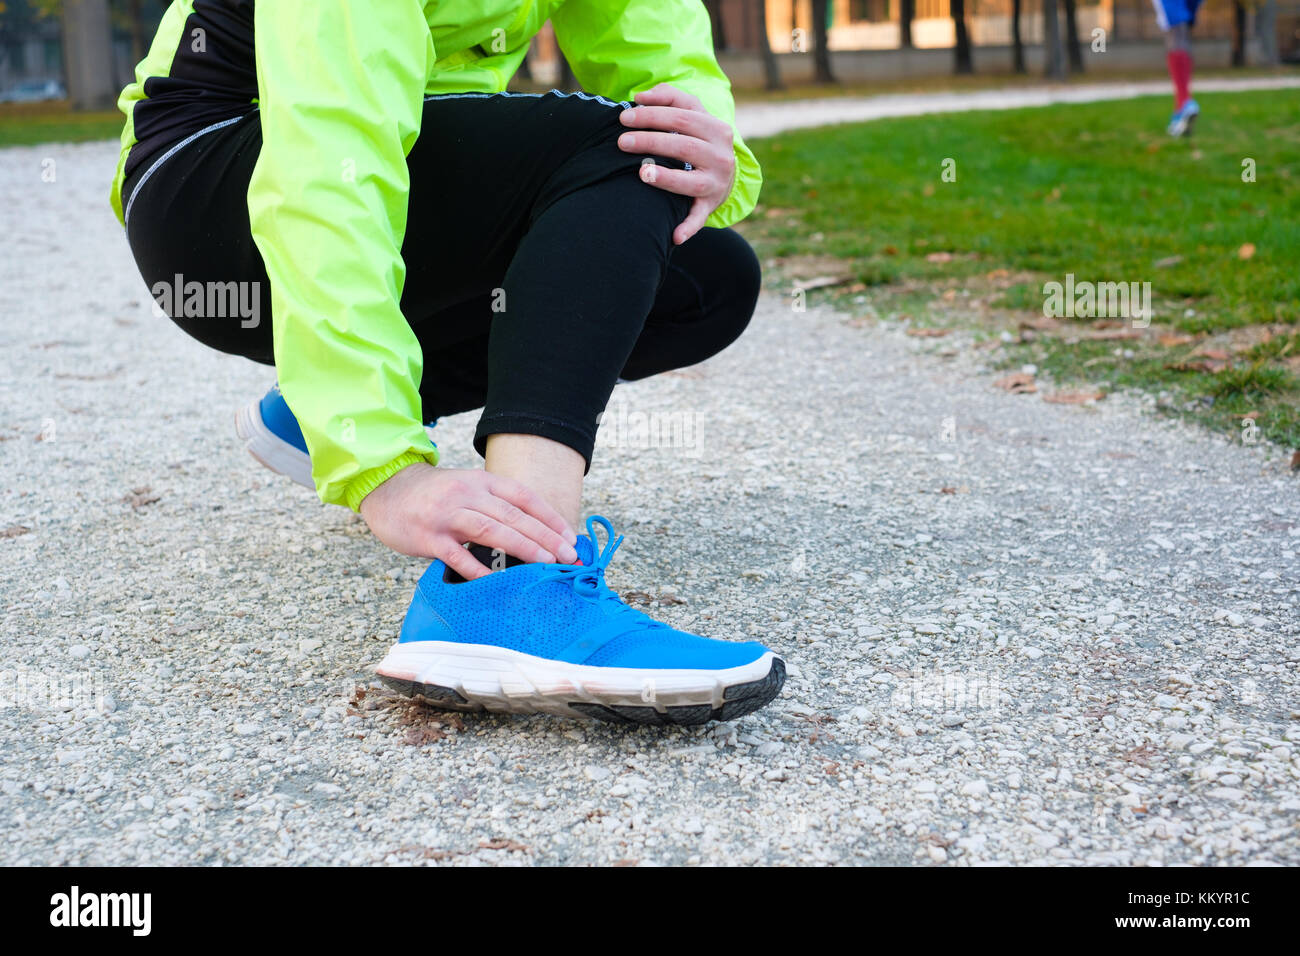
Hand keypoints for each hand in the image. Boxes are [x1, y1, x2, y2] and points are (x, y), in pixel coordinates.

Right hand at [359, 463, 578, 578]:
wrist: (387, 489)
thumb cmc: (436, 495)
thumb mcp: (468, 489)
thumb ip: (495, 506)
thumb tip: (536, 533)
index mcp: (482, 481)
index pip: (523, 497)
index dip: (549, 517)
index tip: (570, 537)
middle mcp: (467, 495)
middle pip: (513, 515)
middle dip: (544, 536)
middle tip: (567, 555)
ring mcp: (447, 515)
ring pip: (490, 530)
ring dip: (522, 546)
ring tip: (545, 562)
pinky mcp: (428, 537)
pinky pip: (456, 556)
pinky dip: (477, 569)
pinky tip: (497, 580)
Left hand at [618, 83, 736, 245]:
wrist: (724, 171)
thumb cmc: (698, 137)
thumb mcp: (692, 113)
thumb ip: (669, 97)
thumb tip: (640, 96)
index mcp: (716, 128)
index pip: (681, 116)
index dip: (651, 115)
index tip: (624, 117)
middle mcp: (720, 156)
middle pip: (684, 146)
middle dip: (650, 142)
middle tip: (621, 142)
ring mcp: (717, 183)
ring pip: (691, 181)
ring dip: (666, 178)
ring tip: (642, 173)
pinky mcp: (710, 205)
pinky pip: (698, 218)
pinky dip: (688, 228)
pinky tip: (674, 236)